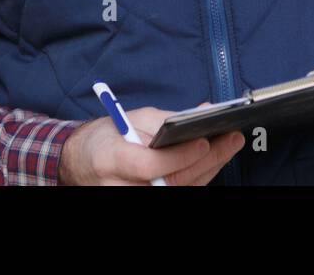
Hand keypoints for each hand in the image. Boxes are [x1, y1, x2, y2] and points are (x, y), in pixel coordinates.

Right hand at [59, 103, 244, 185]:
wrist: (81, 163)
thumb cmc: (107, 137)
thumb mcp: (130, 119)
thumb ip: (167, 119)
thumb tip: (205, 111)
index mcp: (111, 160)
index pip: (149, 165)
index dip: (179, 156)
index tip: (204, 140)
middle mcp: (120, 187)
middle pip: (172, 180)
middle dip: (207, 159)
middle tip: (232, 138)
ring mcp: (131, 198)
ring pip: (181, 189)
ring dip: (209, 167)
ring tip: (230, 145)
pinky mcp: (144, 201)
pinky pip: (178, 192)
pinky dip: (199, 176)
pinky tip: (214, 159)